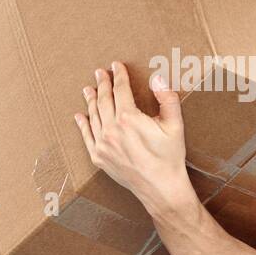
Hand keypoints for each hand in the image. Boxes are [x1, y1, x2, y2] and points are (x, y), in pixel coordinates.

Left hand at [75, 61, 190, 214]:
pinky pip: (87, 136)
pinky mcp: (99, 158)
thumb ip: (167, 99)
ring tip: (89, 89)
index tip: (116, 66)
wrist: (161, 188)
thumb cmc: (169, 157)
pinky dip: (83, 124)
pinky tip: (80, 116)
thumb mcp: (175, 125)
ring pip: (94, 116)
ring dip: (91, 100)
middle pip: (104, 100)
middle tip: (99, 73)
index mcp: (129, 119)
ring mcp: (102, 144)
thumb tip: (157, 78)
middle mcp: (111, 130)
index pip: (121, 90)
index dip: (119, 76)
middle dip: (102, 84)